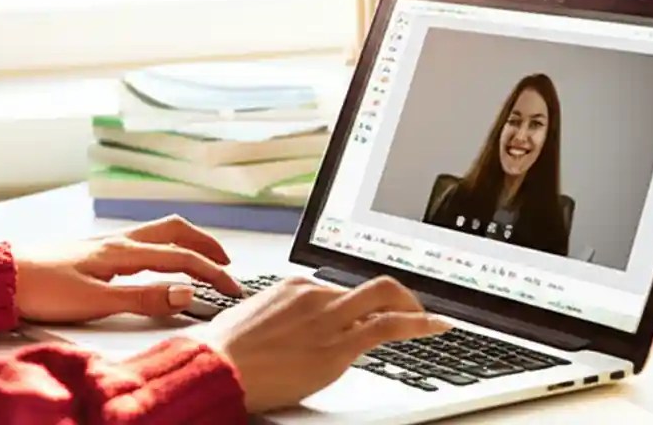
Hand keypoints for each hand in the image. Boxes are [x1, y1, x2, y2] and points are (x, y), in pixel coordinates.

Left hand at [11, 216, 243, 322]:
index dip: (212, 273)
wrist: (2, 277)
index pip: (181, 258)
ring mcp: (105, 243)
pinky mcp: (93, 250)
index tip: (233, 288)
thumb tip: (186, 292)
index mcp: (124, 252)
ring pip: (158, 231)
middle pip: (175, 231)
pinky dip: (164, 244)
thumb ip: (143, 298)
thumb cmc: (42, 289)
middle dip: (206, 244)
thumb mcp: (96, 301)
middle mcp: (118, 241)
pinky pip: (141, 238)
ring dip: (186, 240)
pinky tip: (157, 258)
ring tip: (201, 256)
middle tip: (227, 264)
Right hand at [186, 275, 451, 412]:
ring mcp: (329, 317)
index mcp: (293, 288)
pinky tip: (437, 326)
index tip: (376, 310)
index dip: (364, 303)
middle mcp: (315, 294)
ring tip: (431, 319)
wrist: (215, 367)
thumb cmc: (224, 353)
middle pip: (370, 286)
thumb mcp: (253, 324)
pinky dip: (420, 323)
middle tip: (413, 308)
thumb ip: (280, 322)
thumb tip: (291, 334)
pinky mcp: (338, 344)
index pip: (341, 289)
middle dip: (400, 295)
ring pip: (386, 297)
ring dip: (414, 307)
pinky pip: (389, 326)